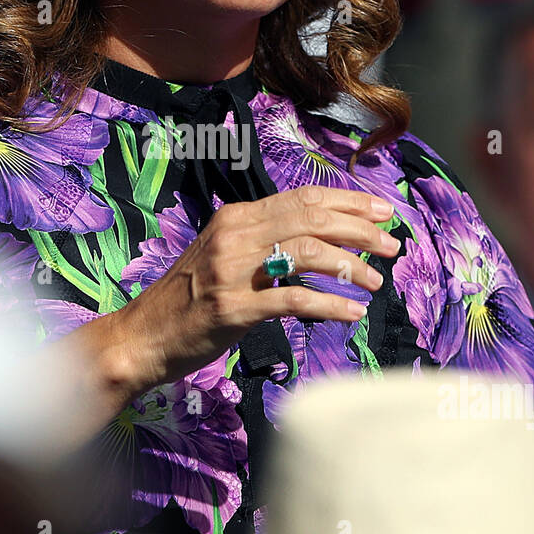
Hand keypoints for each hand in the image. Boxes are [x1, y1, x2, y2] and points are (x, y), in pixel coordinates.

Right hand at [102, 185, 399, 395]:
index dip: (348, 201)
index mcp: (235, 218)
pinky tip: (352, 313)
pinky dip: (330, 305)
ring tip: (376, 282)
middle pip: (311, 218)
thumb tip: (318, 240)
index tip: (382, 210)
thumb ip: (262, 243)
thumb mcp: (222, 256)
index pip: (302, 198)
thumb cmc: (187, 301)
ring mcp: (232, 271)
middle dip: (360, 229)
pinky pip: (293, 301)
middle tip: (391, 244)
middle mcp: (234, 236)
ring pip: (306, 253)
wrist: (142, 336)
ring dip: (350, 266)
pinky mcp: (232, 309)